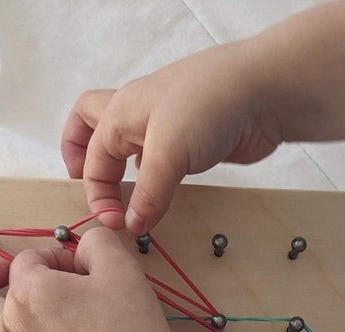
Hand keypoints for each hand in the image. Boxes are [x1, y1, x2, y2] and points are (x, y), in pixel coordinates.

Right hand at [62, 0, 344, 235]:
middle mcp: (137, 116)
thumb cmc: (207, 107)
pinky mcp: (191, 140)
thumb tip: (131, 227)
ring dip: (118, 167)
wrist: (264, 91)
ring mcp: (164, 126)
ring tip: (122, 196)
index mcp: (120, 113)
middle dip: (80, 153)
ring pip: (127, 144)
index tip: (115, 223)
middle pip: (91, 127)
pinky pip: (159, 158)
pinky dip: (151, 176)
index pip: (92, 160)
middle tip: (83, 184)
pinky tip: (160, 194)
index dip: (98, 195)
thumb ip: (148, 194)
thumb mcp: (169, 154)